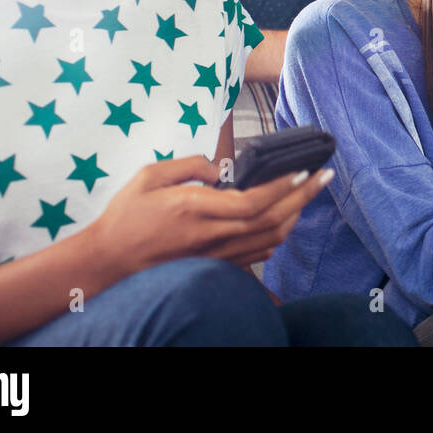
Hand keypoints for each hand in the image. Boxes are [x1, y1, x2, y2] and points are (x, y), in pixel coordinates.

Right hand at [86, 156, 331, 277]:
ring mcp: (216, 255)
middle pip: (272, 220)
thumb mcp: (150, 177)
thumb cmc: (126, 218)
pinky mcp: (215, 266)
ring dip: (296, 215)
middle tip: (325, 177)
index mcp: (198, 210)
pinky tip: (284, 219)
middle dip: (304, 197)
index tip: (304, 169)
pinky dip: (277, 235)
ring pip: (270, 239)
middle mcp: (213, 236)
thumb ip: (190, 166)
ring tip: (309, 193)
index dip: (284, 186)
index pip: (254, 201)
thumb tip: (221, 168)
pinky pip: (257, 253)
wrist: (107, 264)